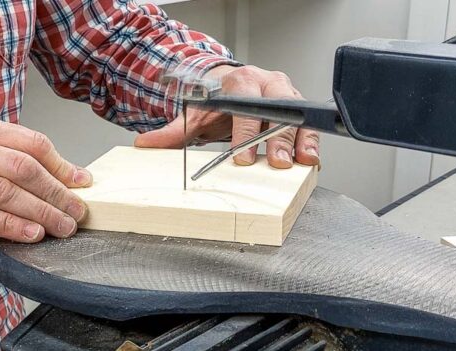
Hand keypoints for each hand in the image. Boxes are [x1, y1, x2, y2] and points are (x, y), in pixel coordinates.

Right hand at [0, 113, 92, 245]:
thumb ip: (14, 159)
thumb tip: (68, 177)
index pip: (32, 143)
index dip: (62, 165)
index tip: (82, 184)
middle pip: (24, 168)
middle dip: (56, 193)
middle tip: (76, 213)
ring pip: (6, 194)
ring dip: (40, 213)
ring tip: (61, 227)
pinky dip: (12, 227)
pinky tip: (31, 235)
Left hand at [135, 65, 319, 167]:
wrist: (233, 89)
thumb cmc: (218, 102)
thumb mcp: (194, 114)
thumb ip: (172, 131)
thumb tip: (144, 143)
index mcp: (243, 82)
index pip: (247, 107)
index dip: (247, 133)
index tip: (243, 157)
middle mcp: (268, 84)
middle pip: (278, 110)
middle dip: (278, 138)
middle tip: (275, 163)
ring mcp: (286, 95)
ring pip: (299, 116)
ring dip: (302, 141)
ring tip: (302, 161)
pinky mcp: (299, 109)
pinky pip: (308, 125)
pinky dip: (310, 143)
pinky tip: (310, 160)